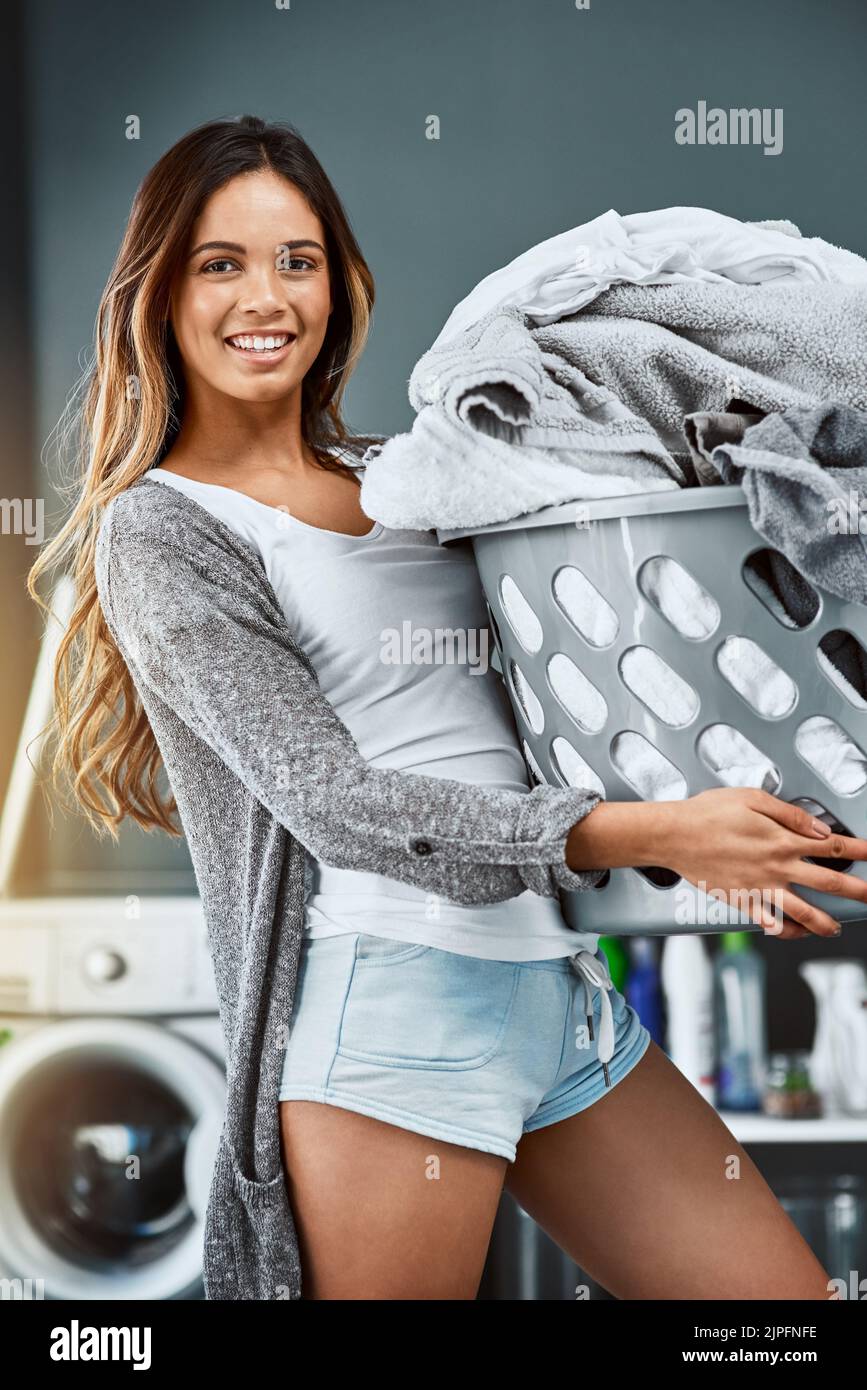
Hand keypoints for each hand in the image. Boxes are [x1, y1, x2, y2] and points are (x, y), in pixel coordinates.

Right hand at [662, 787, 866, 939]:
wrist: (674, 835)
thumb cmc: (708, 813)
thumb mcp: (752, 798)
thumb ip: (790, 815)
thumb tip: (819, 828)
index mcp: (782, 839)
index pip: (833, 847)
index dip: (860, 850)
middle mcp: (776, 867)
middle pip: (829, 883)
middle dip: (858, 891)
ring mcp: (760, 888)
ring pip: (803, 913)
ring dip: (825, 923)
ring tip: (837, 928)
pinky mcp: (741, 900)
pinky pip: (769, 922)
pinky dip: (784, 931)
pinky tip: (793, 932)